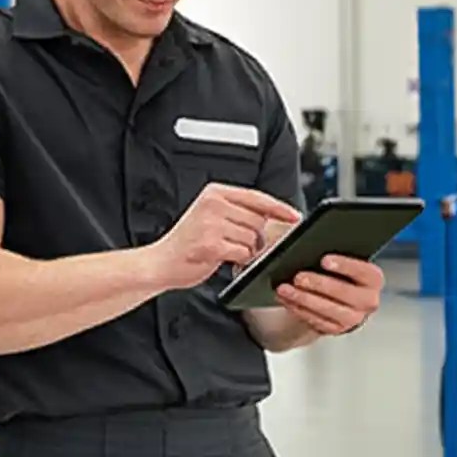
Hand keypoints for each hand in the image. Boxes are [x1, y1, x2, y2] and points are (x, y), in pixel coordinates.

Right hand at [149, 183, 300, 289]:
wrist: (161, 262)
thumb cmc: (189, 243)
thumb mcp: (212, 217)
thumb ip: (238, 213)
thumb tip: (273, 219)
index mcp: (214, 193)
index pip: (256, 197)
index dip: (279, 208)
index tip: (295, 216)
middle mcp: (213, 204)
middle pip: (258, 221)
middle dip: (256, 237)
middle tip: (239, 246)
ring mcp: (211, 223)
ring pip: (252, 239)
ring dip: (247, 251)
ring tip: (226, 252)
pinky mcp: (211, 244)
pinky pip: (243, 253)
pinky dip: (239, 260)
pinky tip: (223, 259)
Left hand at [275, 254, 383, 334]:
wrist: (328, 293)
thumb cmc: (331, 269)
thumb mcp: (334, 253)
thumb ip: (326, 245)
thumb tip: (304, 235)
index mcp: (372, 278)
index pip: (365, 271)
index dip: (345, 265)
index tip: (324, 260)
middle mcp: (368, 300)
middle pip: (346, 294)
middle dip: (320, 284)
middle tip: (299, 277)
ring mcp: (353, 318)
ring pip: (330, 311)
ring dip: (305, 299)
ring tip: (285, 288)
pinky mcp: (336, 329)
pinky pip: (317, 321)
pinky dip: (298, 309)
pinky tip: (286, 299)